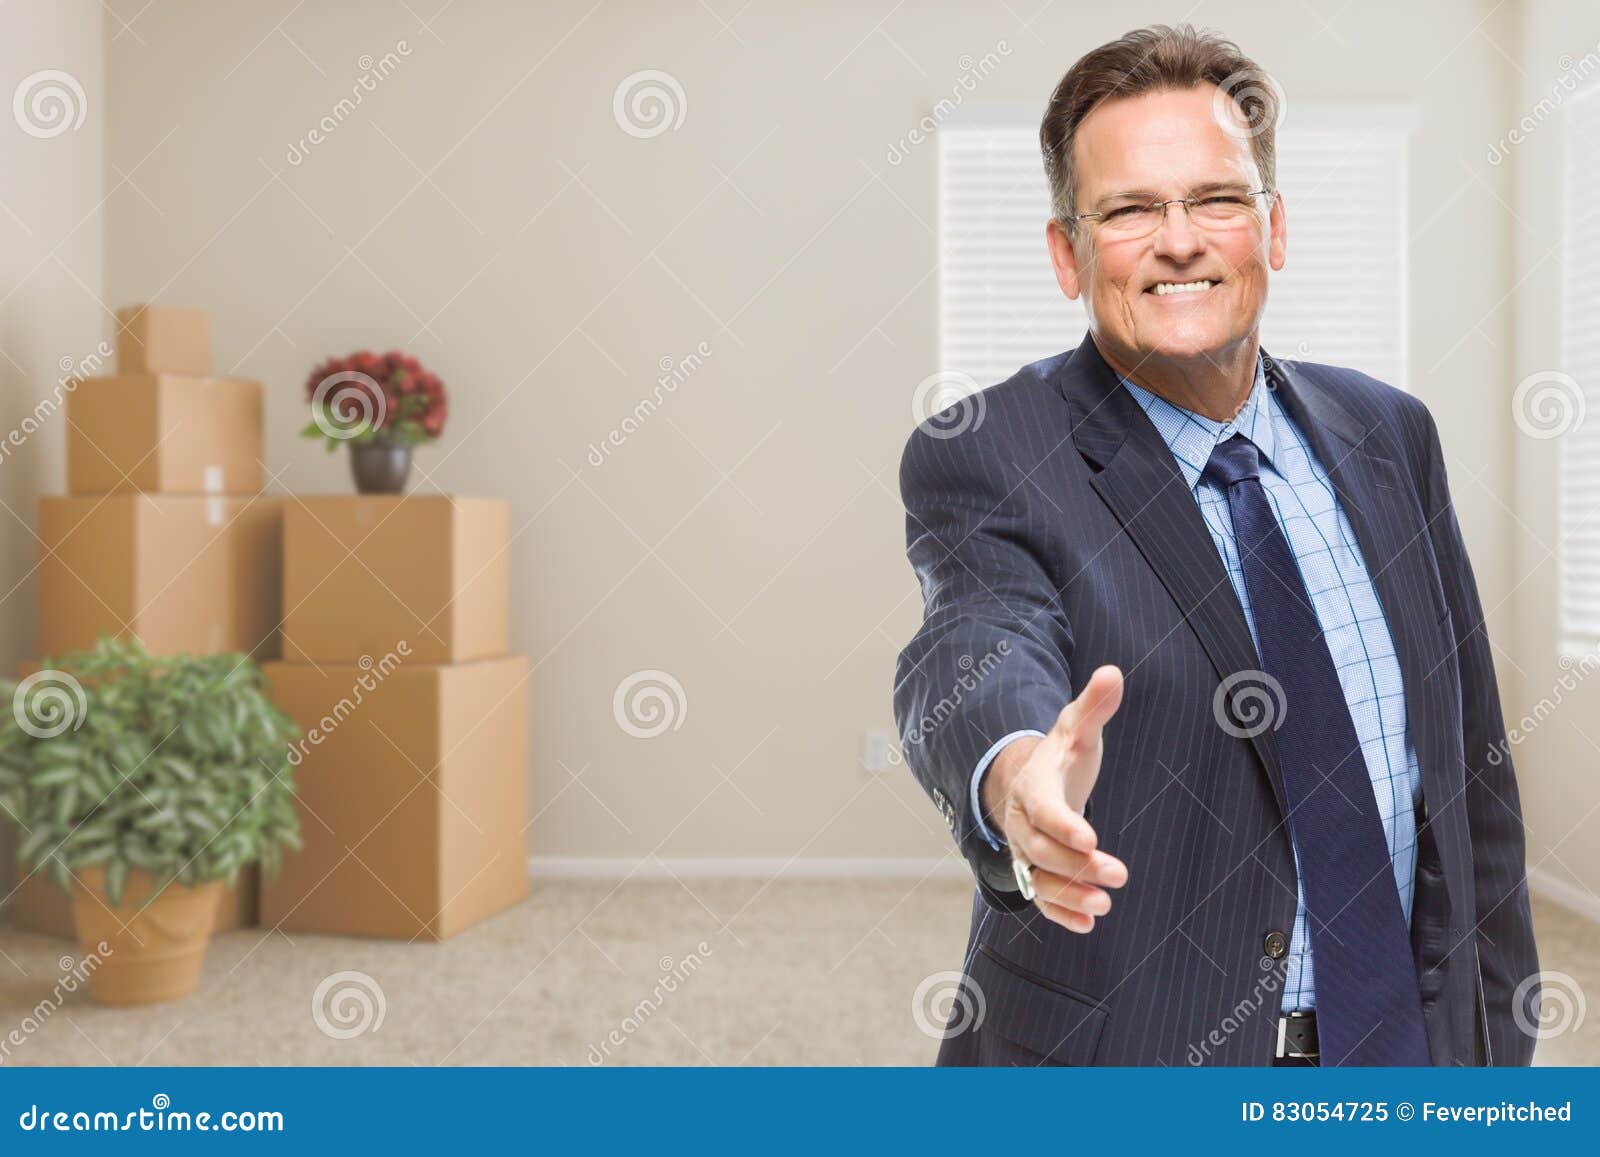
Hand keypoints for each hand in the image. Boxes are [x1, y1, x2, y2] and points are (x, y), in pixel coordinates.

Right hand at [981, 665, 1128, 932]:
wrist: (1032, 781)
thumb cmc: (1062, 755)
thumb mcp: (1077, 728)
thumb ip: (1094, 706)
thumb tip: (1113, 672)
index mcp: (1033, 785)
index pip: (1042, 808)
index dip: (1063, 825)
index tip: (1091, 838)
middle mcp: (1021, 823)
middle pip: (1039, 850)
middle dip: (1076, 864)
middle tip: (1118, 873)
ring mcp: (1025, 851)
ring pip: (1038, 879)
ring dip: (1070, 895)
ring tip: (1104, 905)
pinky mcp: (1036, 873)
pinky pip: (1041, 898)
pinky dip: (1061, 913)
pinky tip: (1089, 925)